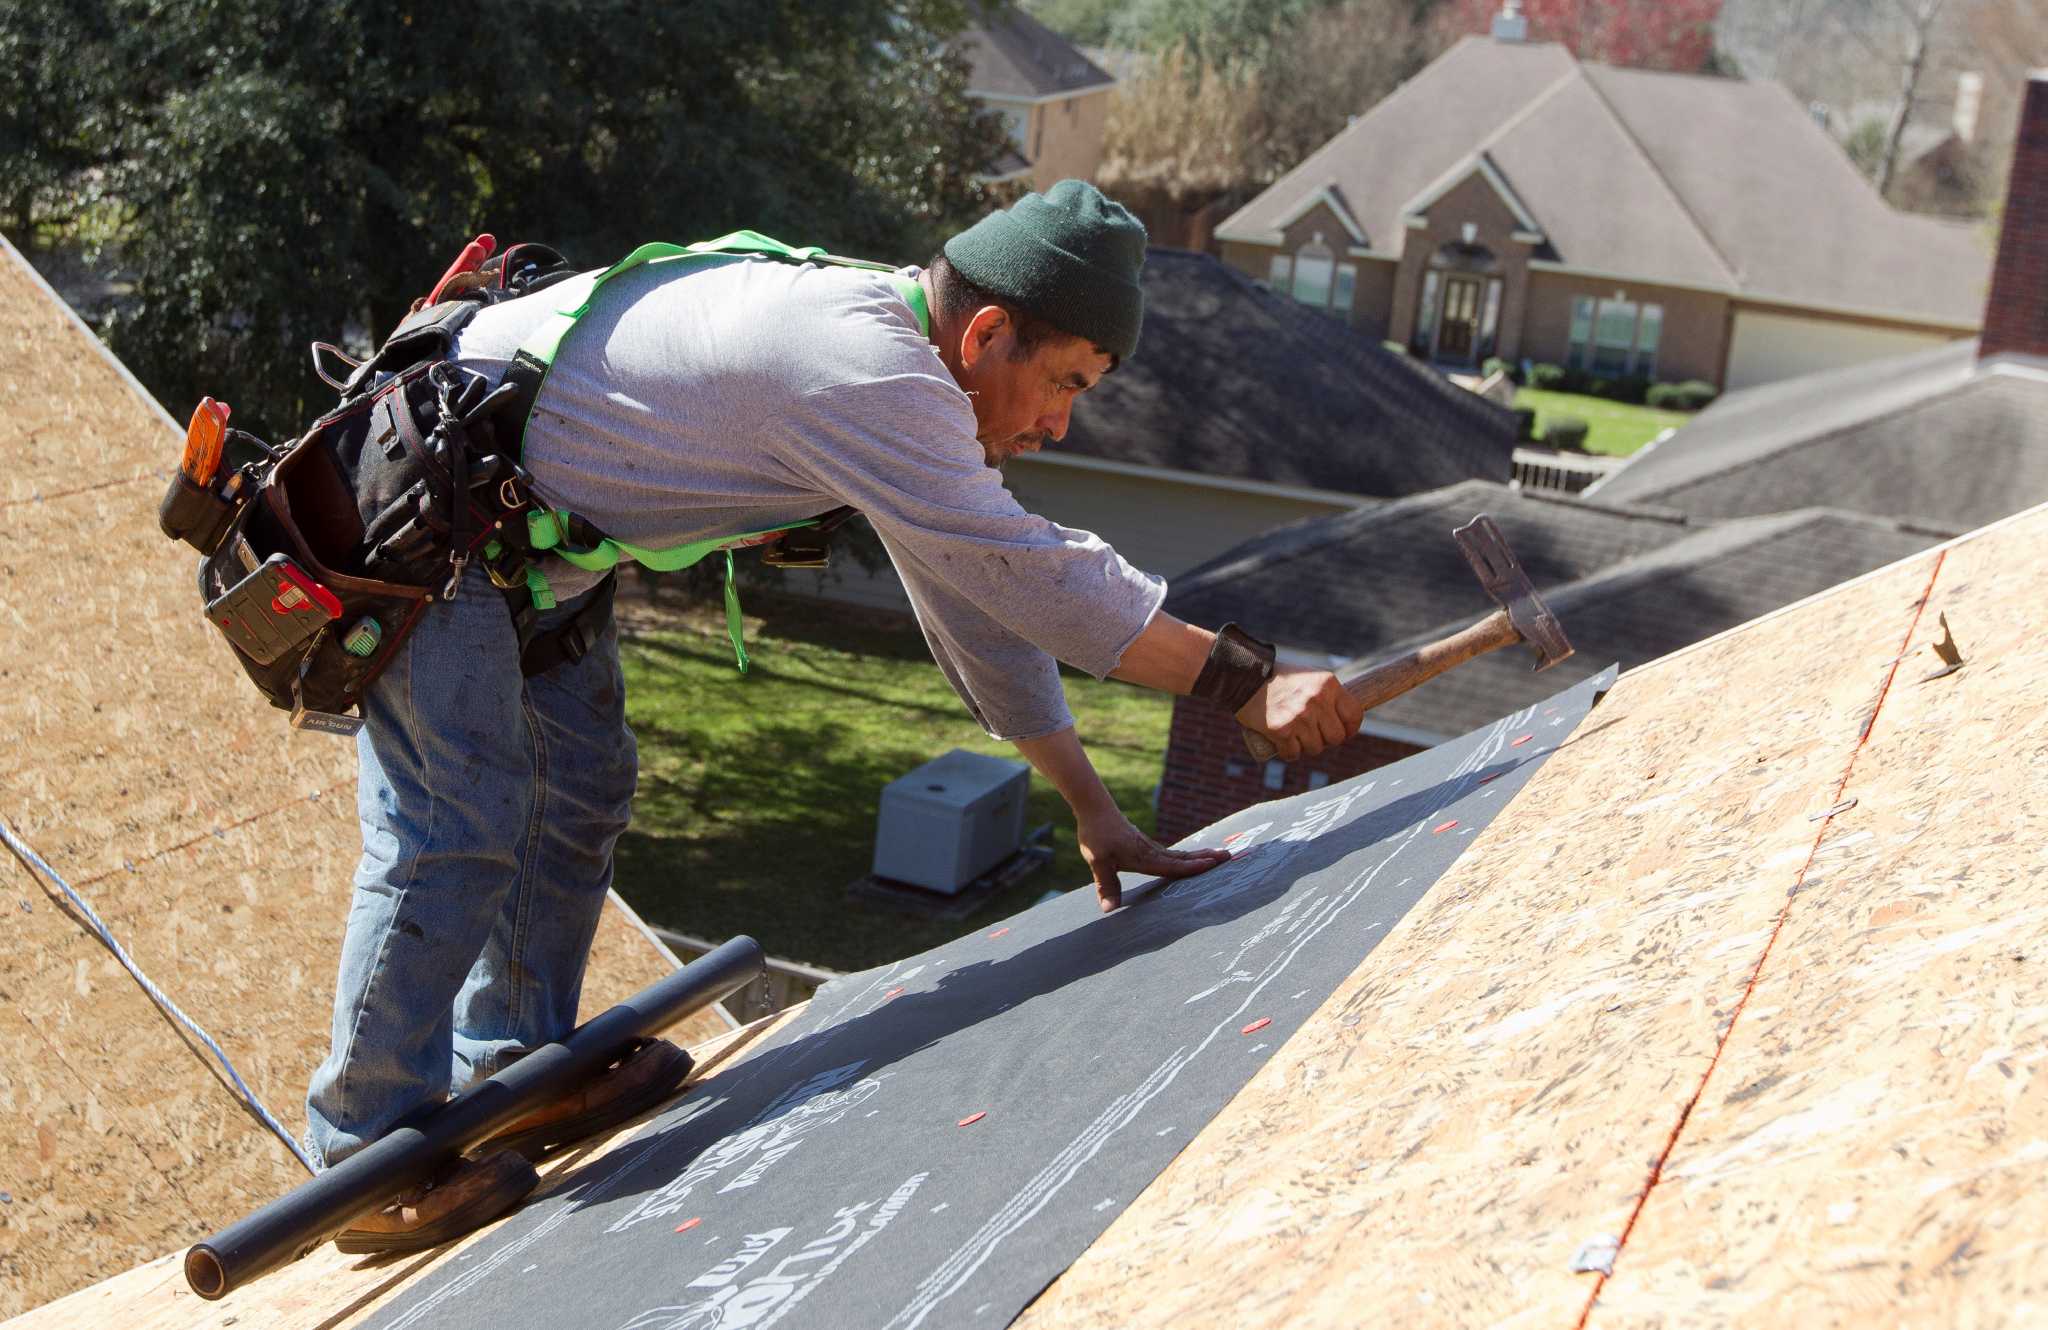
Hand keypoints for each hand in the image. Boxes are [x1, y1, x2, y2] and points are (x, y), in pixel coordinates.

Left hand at [1076, 810, 1230, 911]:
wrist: (1095, 808)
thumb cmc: (1097, 835)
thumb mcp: (1098, 862)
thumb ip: (1107, 885)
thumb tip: (1110, 911)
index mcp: (1145, 857)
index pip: (1173, 865)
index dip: (1193, 867)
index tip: (1213, 865)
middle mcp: (1152, 852)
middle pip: (1184, 858)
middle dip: (1207, 859)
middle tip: (1231, 857)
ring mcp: (1151, 847)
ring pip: (1180, 854)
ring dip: (1201, 856)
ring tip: (1221, 855)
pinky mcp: (1146, 845)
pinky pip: (1172, 853)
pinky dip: (1187, 856)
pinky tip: (1192, 858)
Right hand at [1236, 665, 1363, 760]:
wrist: (1244, 678)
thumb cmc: (1279, 679)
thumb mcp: (1310, 678)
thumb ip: (1328, 696)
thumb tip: (1346, 720)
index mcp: (1328, 684)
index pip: (1354, 715)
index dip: (1350, 729)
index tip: (1343, 732)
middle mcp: (1317, 700)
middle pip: (1336, 737)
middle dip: (1326, 740)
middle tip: (1313, 733)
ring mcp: (1299, 717)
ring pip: (1315, 749)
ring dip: (1305, 747)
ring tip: (1294, 734)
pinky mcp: (1281, 730)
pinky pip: (1293, 754)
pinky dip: (1288, 752)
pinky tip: (1282, 741)